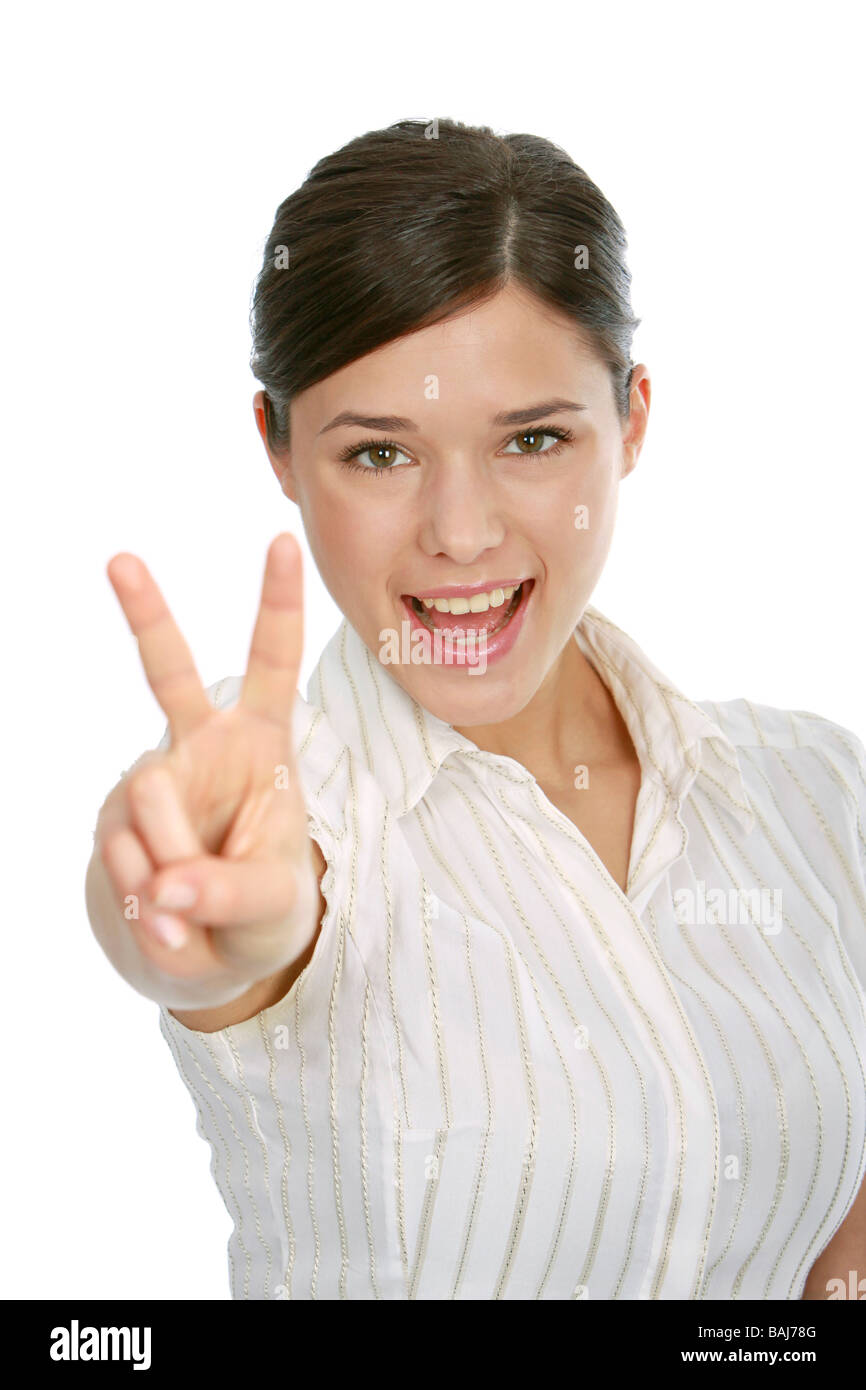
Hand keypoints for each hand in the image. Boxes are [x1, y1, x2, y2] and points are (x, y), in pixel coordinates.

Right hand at [96, 533, 319, 995]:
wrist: (209, 954)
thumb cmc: (264, 911)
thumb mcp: (271, 907)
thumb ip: (228, 893)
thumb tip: (165, 884)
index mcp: (263, 742)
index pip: (273, 664)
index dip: (277, 604)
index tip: (282, 539)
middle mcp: (204, 747)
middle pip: (170, 670)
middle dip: (146, 613)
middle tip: (121, 557)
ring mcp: (153, 781)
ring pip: (149, 801)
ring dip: (172, 870)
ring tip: (192, 915)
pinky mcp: (115, 823)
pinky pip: (123, 855)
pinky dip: (147, 901)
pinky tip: (165, 919)